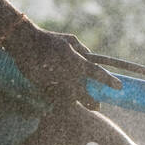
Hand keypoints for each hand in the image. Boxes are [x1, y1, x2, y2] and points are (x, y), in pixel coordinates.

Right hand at [3, 21, 122, 99]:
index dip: (109, 81)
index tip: (119, 87)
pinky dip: (60, 96)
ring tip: (75, 96)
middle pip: (84, 95)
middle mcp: (67, 73)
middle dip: (92, 102)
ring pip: (69, 98)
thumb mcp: (70, 39)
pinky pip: (56, 97)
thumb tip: (92, 57)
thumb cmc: (49, 39)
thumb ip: (83, 49)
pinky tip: (58, 89)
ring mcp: (55, 82)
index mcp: (76, 60)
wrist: (24, 42)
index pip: (97, 73)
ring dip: (74, 99)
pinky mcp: (44, 88)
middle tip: (98, 105)